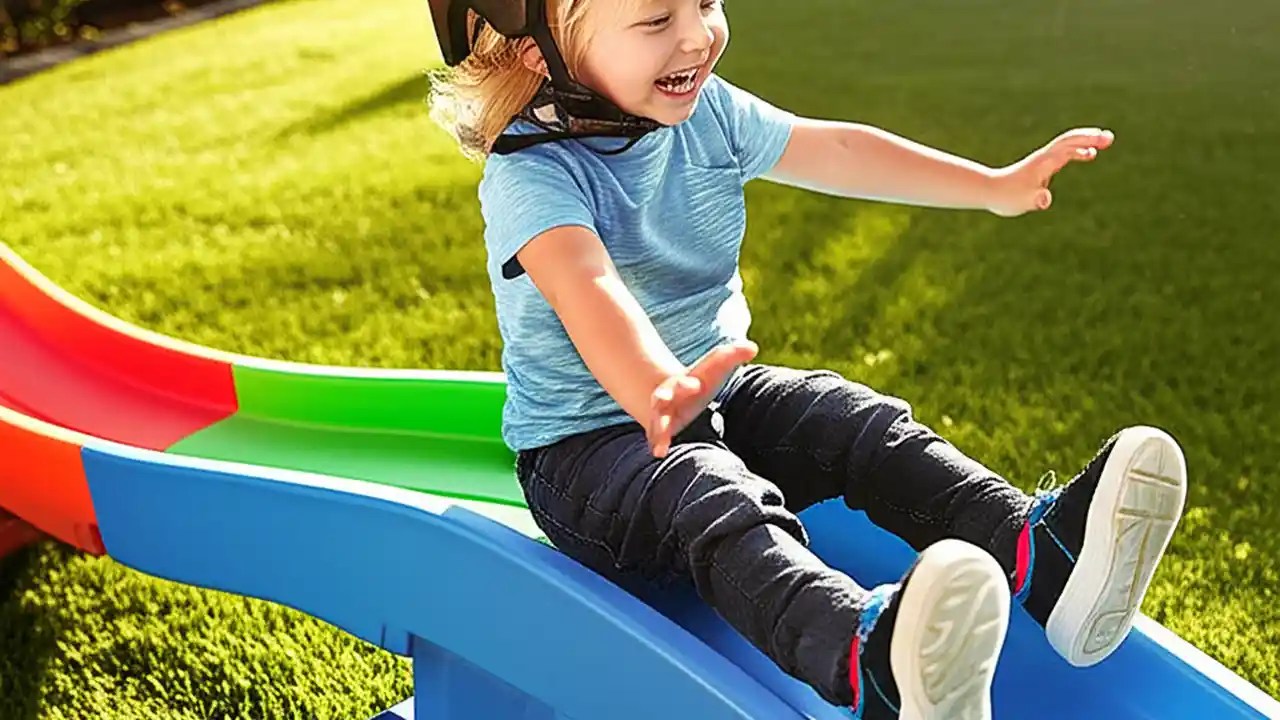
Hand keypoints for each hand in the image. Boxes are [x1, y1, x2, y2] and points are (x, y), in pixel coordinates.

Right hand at [647, 341, 757, 457]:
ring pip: (657, 420)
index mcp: (683, 382)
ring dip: (658, 430)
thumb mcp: (716, 367)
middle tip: (662, 399)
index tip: (695, 386)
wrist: (674, 391)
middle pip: (661, 396)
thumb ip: (733, 356)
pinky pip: (656, 437)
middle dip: (662, 397)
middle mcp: (669, 396)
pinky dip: (657, 444)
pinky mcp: (662, 429)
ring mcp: (663, 413)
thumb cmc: (701, 379)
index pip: (684, 381)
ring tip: (660, 447)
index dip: (688, 383)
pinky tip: (659, 453)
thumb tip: (753, 348)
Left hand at [986, 128, 1114, 217]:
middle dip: (1090, 137)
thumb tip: (1046, 199)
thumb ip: (1037, 200)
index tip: (1103, 140)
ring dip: (1086, 142)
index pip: (1068, 145)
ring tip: (1104, 142)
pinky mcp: (1042, 167)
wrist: (989, 191)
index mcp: (1044, 162)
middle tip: (1109, 137)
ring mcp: (1044, 161)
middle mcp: (1045, 157)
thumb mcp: (1024, 202)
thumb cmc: (1006, 197)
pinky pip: (1064, 154)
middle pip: (1070, 141)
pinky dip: (1078, 152)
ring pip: (1068, 145)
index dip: (1086, 141)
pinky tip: (1088, 156)